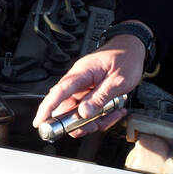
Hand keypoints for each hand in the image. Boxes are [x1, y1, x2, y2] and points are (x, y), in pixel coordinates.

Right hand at [31, 34, 145, 138]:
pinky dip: (103, 116)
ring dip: (96, 120)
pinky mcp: (90, 94)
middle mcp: (79, 81)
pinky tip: (115, 110)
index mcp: (82, 73)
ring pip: (80, 114)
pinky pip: (91, 112)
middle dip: (80, 122)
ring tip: (112, 113)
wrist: (133, 49)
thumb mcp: (118, 80)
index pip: (60, 91)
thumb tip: (83, 113)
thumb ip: (100, 97)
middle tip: (94, 125)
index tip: (39, 122)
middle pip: (68, 108)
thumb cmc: (126, 58)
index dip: (47, 108)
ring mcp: (84, 89)